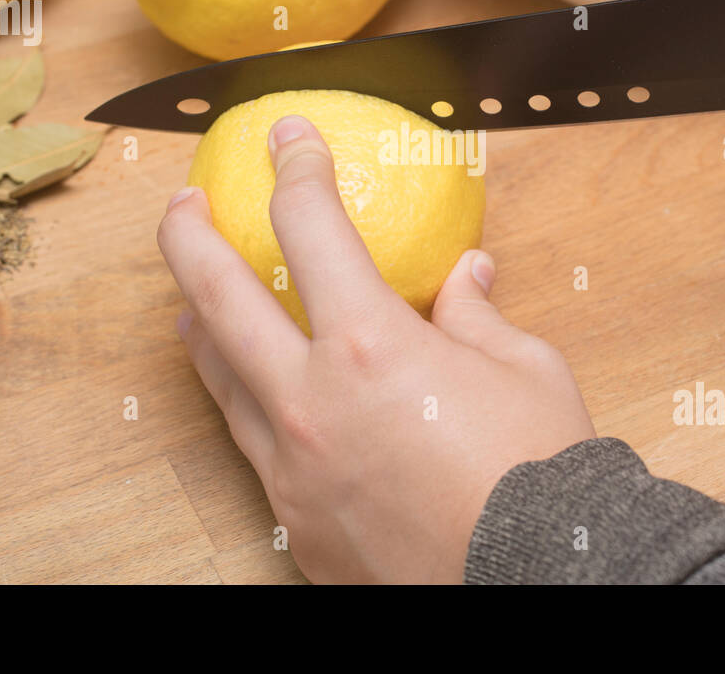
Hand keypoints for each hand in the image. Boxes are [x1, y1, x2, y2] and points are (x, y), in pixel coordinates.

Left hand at [157, 115, 595, 582]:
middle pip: (215, 297)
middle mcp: (310, 402)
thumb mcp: (526, 370)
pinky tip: (260, 401)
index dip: (296, 169)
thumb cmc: (542, 473)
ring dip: (199, 328)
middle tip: (182, 204)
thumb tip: (467, 278)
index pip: (310, 227)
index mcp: (370, 346)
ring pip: (218, 380)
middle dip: (187, 236)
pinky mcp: (295, 525)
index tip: (288, 141)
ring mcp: (292, 469)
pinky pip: (255, 451)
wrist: (539, 583)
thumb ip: (478, 316)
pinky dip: (248, 408)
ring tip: (190, 305)